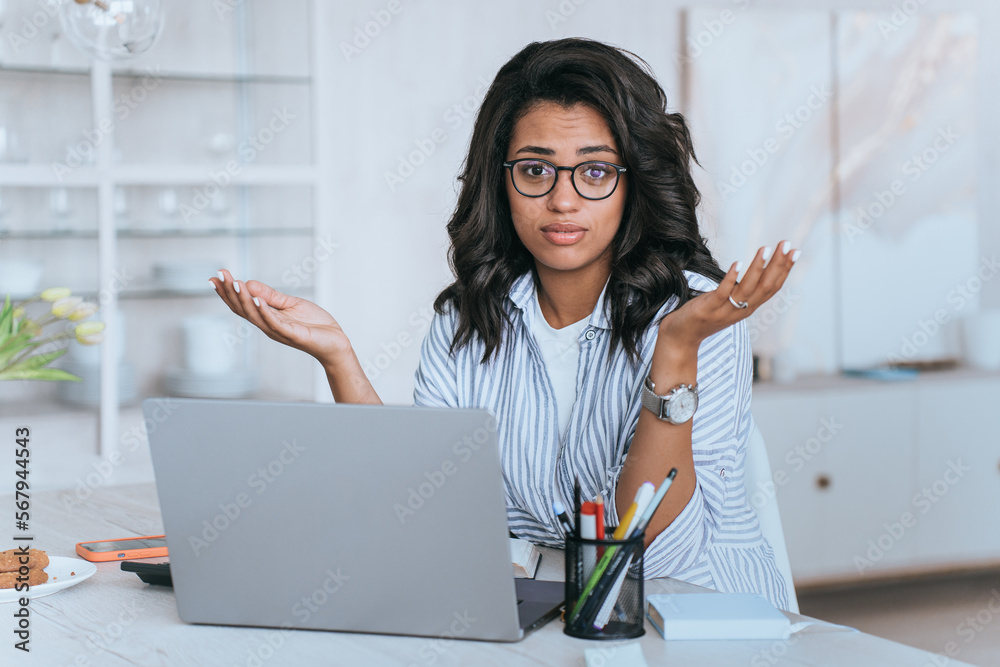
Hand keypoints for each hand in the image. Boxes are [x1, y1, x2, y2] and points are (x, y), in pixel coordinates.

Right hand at [210, 269, 350, 366]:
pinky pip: (275, 323)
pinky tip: (257, 299)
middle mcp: (268, 326)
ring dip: (244, 299)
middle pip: (243, 310)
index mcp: (266, 318)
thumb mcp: (291, 304)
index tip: (215, 277)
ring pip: (255, 316)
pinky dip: (265, 311)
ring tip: (235, 283)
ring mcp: (279, 331)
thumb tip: (249, 283)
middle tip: (220, 275)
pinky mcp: (292, 335)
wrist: (335, 342)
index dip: (227, 292)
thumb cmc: (314, 324)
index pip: (241, 305)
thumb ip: (271, 296)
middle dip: (229, 292)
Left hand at [658, 241, 798, 350]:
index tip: (794, 252)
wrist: (681, 338)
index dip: (784, 270)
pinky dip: (731, 278)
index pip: (773, 288)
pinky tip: (737, 263)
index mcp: (748, 308)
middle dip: (778, 264)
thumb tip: (756, 270)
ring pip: (748, 289)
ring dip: (757, 267)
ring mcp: (725, 310)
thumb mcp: (729, 303)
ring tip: (765, 248)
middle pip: (766, 286)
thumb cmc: (704, 316)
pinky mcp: (708, 309)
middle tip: (786, 244)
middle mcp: (741, 311)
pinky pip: (723, 293)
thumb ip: (742, 291)